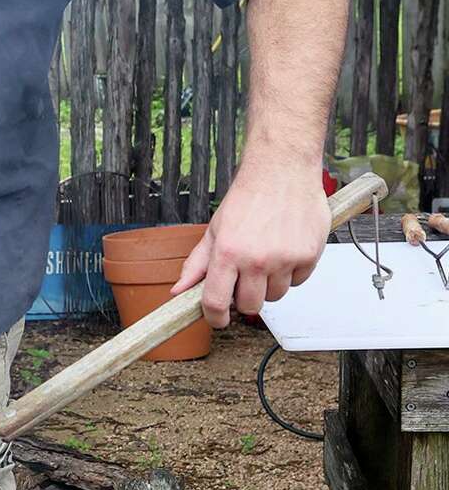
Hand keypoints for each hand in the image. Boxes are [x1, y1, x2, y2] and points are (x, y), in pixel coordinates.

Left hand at [170, 164, 329, 326]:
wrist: (282, 169)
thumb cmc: (249, 197)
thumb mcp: (215, 229)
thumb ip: (197, 264)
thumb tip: (179, 291)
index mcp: (228, 252)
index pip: (216, 302)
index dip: (214, 318)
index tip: (217, 320)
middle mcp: (257, 259)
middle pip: (250, 306)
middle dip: (244, 298)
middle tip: (244, 278)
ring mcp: (285, 259)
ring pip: (276, 296)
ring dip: (269, 284)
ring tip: (266, 257)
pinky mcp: (309, 255)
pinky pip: (298, 282)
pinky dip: (292, 273)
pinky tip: (285, 250)